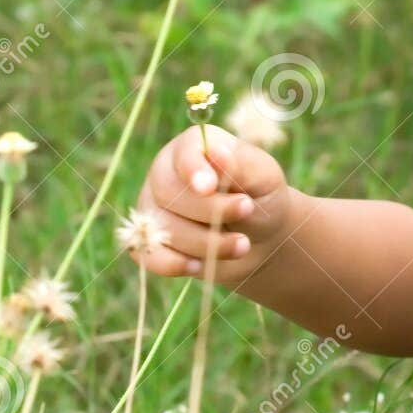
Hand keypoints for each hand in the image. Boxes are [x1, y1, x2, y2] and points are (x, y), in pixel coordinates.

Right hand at [131, 124, 291, 283]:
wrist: (259, 236)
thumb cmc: (261, 196)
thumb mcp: (263, 176)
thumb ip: (240, 165)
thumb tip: (216, 151)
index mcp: (192, 146)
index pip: (183, 153)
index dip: (193, 170)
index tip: (209, 187)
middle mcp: (165, 172)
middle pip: (168, 192)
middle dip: (210, 211)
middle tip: (247, 211)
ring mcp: (152, 206)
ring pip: (163, 228)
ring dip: (205, 243)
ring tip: (242, 244)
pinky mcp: (150, 240)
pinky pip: (148, 255)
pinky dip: (175, 264)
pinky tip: (201, 266)